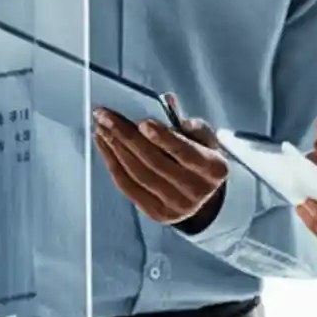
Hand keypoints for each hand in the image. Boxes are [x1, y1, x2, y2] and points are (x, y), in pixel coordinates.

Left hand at [93, 93, 228, 231]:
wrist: (205, 193)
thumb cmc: (201, 156)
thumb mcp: (205, 137)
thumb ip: (188, 121)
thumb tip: (166, 103)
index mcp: (214, 168)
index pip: (185, 152)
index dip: (163, 138)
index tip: (142, 122)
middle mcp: (196, 190)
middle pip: (155, 163)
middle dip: (127, 137)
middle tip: (106, 117)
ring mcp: (176, 206)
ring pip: (138, 174)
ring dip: (115, 148)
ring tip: (102, 127)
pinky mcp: (157, 213)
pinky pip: (128, 187)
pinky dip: (113, 164)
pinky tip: (105, 145)